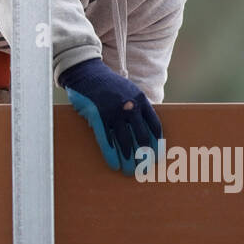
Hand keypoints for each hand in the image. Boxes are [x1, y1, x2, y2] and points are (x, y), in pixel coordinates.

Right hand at [58, 59, 162, 175]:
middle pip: (141, 137)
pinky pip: (106, 140)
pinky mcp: (98, 116)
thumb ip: (138, 107)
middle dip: (144, 156)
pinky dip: (111, 154)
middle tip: (144, 169)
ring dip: (128, 159)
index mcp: (140, 99)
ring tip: (129, 171)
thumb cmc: (108, 84)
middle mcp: (129, 106)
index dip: (156, 143)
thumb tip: (145, 130)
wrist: (86, 71)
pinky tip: (114, 164)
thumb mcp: (128, 90)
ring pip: (124, 142)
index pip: (154, 126)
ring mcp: (113, 112)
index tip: (157, 156)